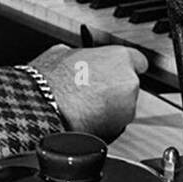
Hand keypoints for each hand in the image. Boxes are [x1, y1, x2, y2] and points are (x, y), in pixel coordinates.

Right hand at [28, 44, 146, 140]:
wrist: (44, 107)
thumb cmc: (52, 80)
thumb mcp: (63, 53)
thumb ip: (83, 55)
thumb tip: (79, 56)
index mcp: (119, 57)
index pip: (138, 61)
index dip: (124, 68)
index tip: (116, 72)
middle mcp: (129, 81)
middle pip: (129, 85)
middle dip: (114, 89)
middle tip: (93, 90)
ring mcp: (127, 107)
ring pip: (123, 107)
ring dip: (109, 107)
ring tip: (85, 106)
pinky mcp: (119, 128)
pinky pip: (114, 124)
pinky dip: (103, 123)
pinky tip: (85, 118)